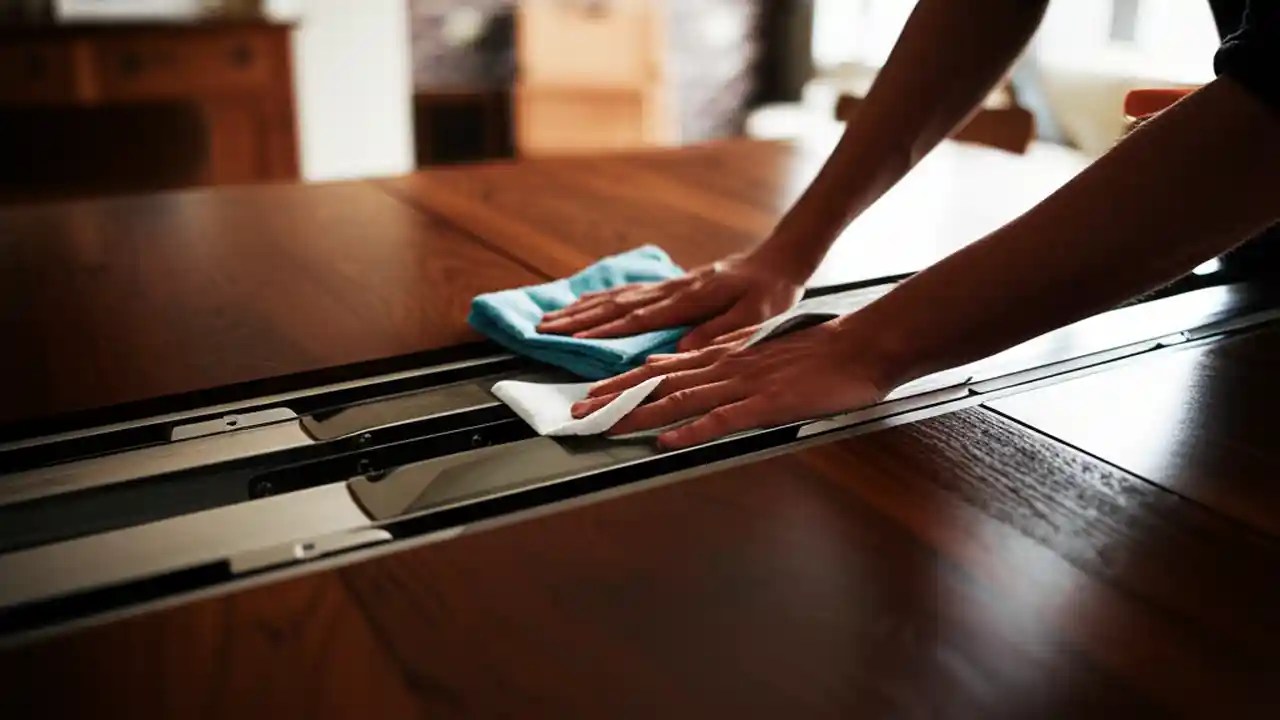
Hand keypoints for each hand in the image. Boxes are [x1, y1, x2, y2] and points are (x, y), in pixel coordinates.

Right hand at [536, 251, 805, 351]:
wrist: (778, 260)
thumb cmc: (770, 291)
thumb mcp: (755, 316)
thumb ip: (720, 331)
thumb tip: (683, 347)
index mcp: (689, 299)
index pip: (637, 317)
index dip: (603, 330)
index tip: (572, 340)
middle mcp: (672, 290)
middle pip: (615, 305)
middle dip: (576, 319)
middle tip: (542, 329)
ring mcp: (669, 285)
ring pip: (615, 297)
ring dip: (580, 309)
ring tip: (549, 319)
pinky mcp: (671, 286)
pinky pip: (628, 292)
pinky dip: (600, 298)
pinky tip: (583, 303)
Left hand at [569, 319, 889, 448]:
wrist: (857, 348)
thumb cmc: (810, 355)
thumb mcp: (750, 349)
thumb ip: (709, 358)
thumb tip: (668, 364)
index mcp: (720, 356)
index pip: (660, 369)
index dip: (622, 383)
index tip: (590, 395)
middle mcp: (723, 367)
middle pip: (659, 384)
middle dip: (616, 399)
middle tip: (579, 413)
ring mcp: (743, 385)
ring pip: (682, 400)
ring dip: (641, 414)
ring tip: (608, 427)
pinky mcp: (767, 404)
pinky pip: (723, 418)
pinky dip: (693, 430)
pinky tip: (669, 440)